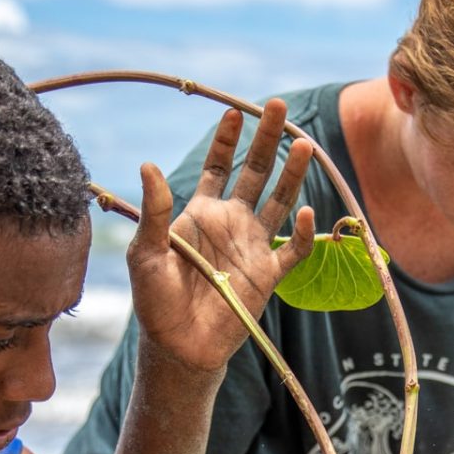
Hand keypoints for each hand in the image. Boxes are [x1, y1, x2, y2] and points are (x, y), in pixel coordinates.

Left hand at [129, 99, 316, 374]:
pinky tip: (307, 211)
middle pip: (255, 173)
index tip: (235, 112)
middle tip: (280, 107)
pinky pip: (293, 250)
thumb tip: (147, 164)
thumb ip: (153, 210)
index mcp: (201, 213)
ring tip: (305, 144)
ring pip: (281, 202)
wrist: (178, 346)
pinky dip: (303, 233)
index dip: (227, 139)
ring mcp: (252, 248)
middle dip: (267, 140)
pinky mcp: (268, 276)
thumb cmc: (155, 301)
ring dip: (292, 174)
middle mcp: (231, 224)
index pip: (219, 166)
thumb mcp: (145, 252)